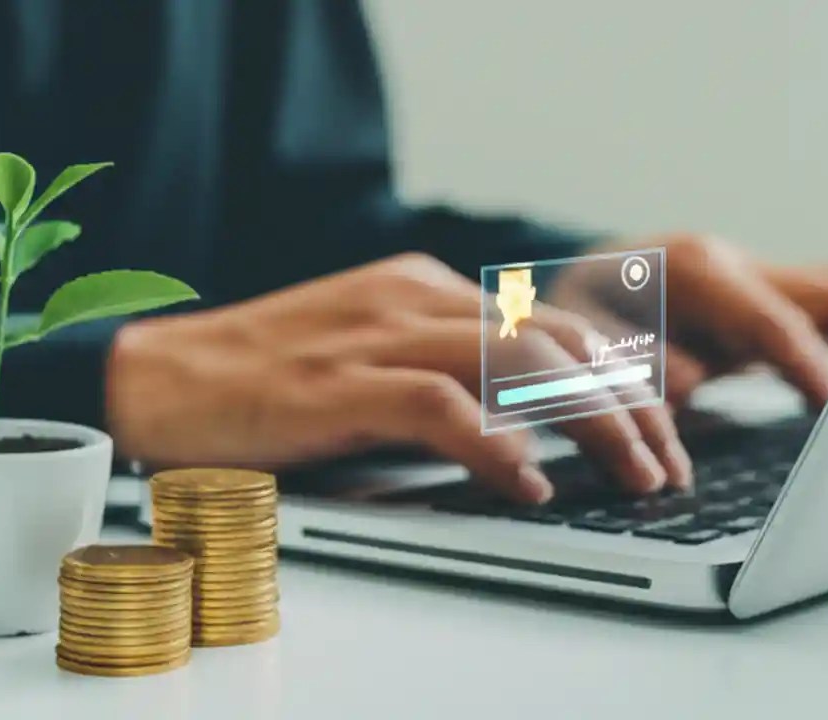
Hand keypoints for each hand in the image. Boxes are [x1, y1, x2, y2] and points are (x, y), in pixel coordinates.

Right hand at [105, 253, 690, 503]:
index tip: (664, 427)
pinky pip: (440, 405)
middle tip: (670, 463)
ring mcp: (377, 335)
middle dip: (631, 402)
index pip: (556, 322)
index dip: (624, 375)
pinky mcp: (337, 381)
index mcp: (427, 291)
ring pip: (521, 360)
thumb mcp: (375, 361)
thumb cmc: (268, 383)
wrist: (157, 378)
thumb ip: (447, 376)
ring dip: (594, 422)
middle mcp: (415, 299)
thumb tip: (533, 428)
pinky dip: (496, 444)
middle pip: (559, 337)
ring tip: (635, 476)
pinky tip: (531, 484)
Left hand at [552, 234, 827, 407]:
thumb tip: (686, 382)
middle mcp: (741, 264)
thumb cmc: (581, 321)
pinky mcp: (779, 296)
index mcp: (696, 272)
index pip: (773, 322)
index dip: (808, 368)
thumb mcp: (589, 348)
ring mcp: (764, 276)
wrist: (584, 283)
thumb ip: (638, 368)